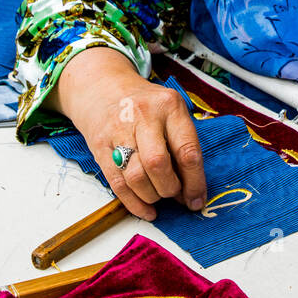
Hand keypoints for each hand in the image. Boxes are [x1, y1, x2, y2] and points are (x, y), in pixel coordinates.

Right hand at [50, 47, 206, 220]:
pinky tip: (146, 210)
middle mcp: (143, 115)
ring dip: (152, 196)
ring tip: (158, 196)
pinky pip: (118, 183)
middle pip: (158, 164)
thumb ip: (182, 145)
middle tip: (175, 195)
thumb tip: (191, 191)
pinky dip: (134, 203)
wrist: (101, 87)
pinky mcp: (100, 147)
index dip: (195, 182)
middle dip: (170, 189)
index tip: (197, 200)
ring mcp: (118, 130)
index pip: (187, 150)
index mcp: (169, 106)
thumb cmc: (145, 105)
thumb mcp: (170, 111)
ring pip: (136, 177)